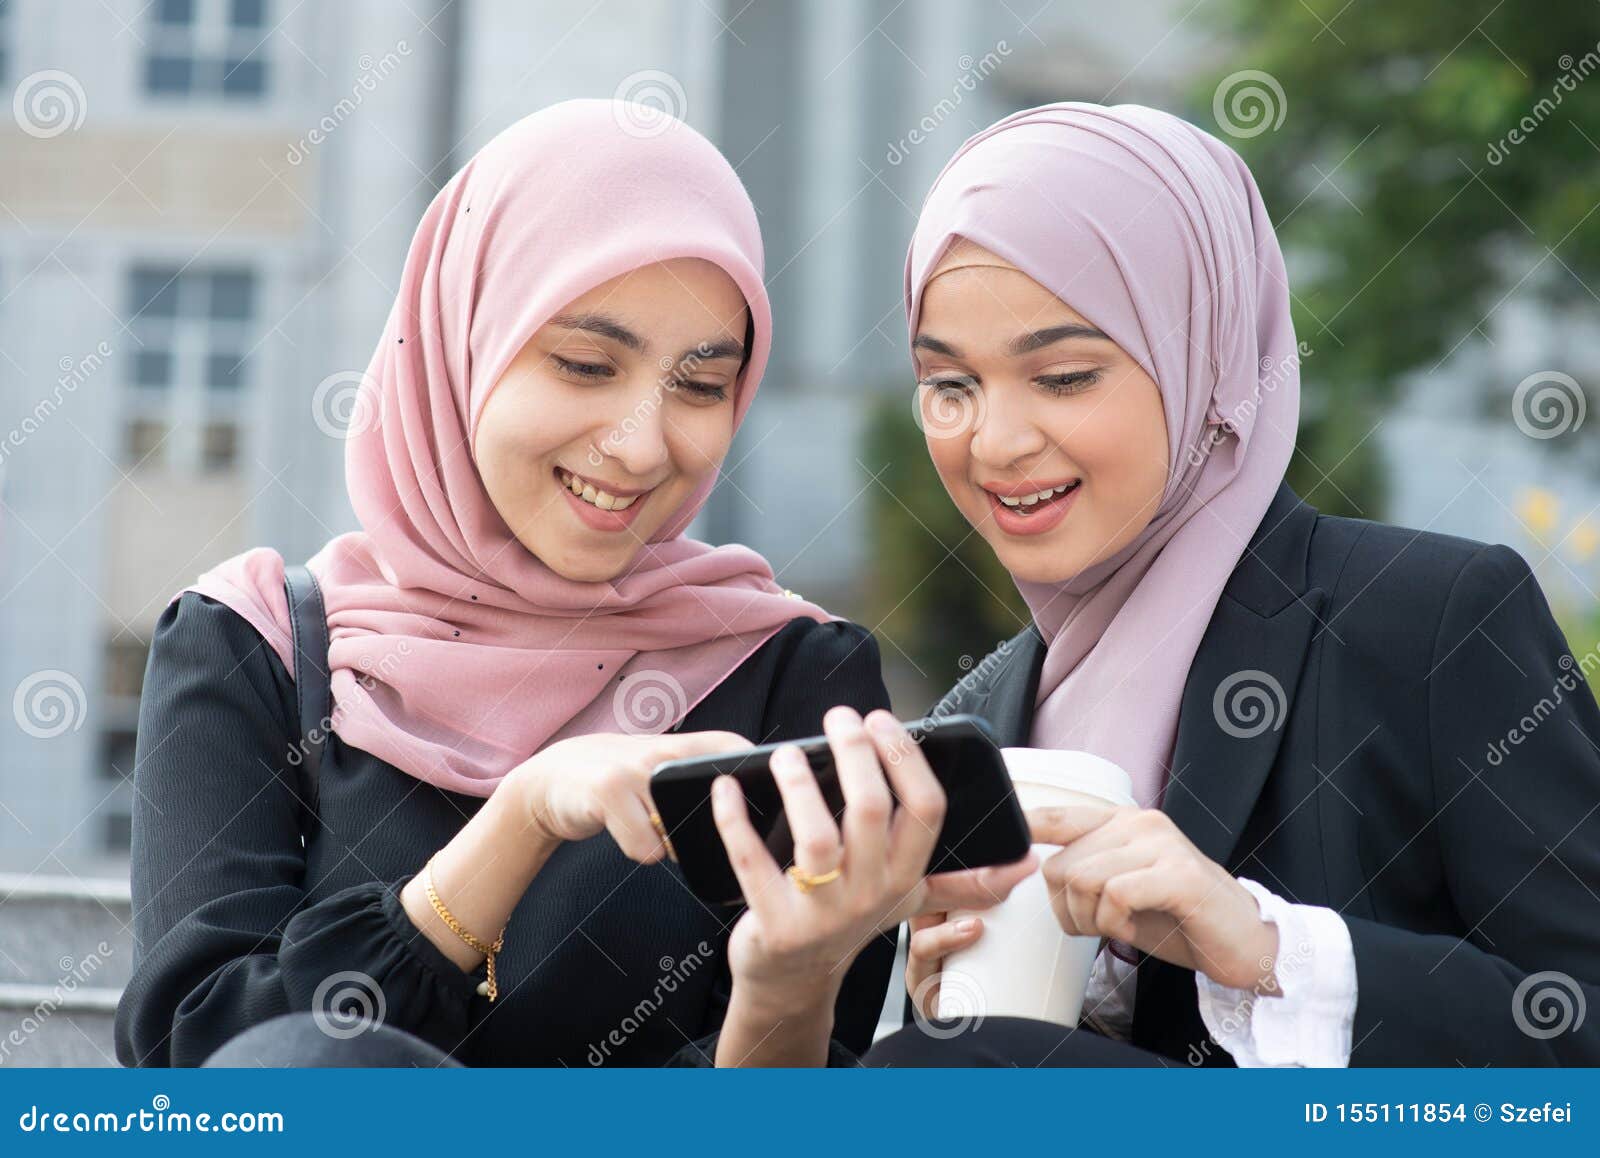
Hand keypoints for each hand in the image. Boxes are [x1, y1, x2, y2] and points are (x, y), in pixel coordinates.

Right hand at [509, 730, 751, 862]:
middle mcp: (660, 752)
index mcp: (678, 745)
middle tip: (681, 829)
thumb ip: (692, 778)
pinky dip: (641, 852)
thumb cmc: (615, 780)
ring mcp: (634, 769)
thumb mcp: (655, 766)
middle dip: (712, 827)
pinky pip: (648, 848)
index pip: (734, 747)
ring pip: (677, 833)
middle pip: (713, 801)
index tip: (769, 801)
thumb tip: (742, 815)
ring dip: (668, 843)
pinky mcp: (608, 790)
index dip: (758, 772)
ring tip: (645, 824)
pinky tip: (625, 833)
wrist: (549, 781)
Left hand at [713, 707, 1034, 1016]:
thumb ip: (964, 880)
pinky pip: (752, 862)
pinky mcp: (776, 924)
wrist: (793, 980)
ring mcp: (824, 912)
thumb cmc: (851, 920)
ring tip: (787, 754)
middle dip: (856, 753)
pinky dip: (736, 820)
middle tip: (837, 719)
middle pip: (871, 810)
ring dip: (800, 784)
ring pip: (817, 835)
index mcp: (906, 876)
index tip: (881, 720)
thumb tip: (1025, 865)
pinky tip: (727, 788)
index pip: (926, 809)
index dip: (906, 757)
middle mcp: (871, 893)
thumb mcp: (910, 900)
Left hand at [1030, 804, 1279, 992]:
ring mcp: (1162, 844)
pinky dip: (1113, 924)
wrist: (1245, 944)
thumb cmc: (1179, 919)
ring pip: (1082, 879)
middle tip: (1098, 925)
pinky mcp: (1180, 874)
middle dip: (1067, 909)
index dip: (1022, 829)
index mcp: (1122, 822)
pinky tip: (1133, 930)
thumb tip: (1032, 866)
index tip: (998, 844)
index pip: (1057, 816)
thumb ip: (1084, 872)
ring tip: (1119, 927)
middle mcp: (1140, 823)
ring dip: (1090, 919)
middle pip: (1059, 864)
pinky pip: (1115, 895)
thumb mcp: (1121, 890)